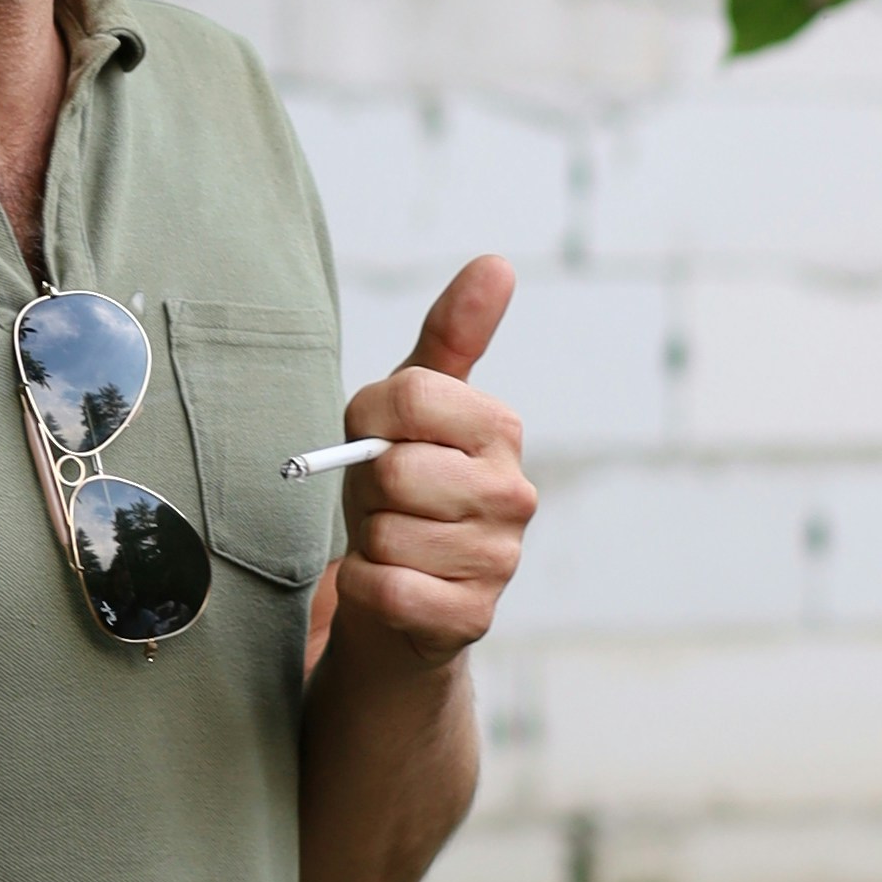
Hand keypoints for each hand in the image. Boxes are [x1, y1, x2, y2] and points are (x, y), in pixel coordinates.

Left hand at [330, 255, 532, 662]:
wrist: (397, 593)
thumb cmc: (400, 488)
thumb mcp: (410, 409)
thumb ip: (450, 335)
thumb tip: (498, 263)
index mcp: (500, 430)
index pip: (410, 396)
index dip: (368, 419)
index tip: (375, 439)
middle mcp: (514, 493)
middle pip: (394, 469)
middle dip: (369, 489)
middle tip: (385, 502)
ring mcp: (499, 560)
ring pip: (387, 534)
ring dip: (369, 542)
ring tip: (392, 544)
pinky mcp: (471, 618)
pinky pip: (386, 589)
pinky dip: (367, 588)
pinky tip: (390, 584)